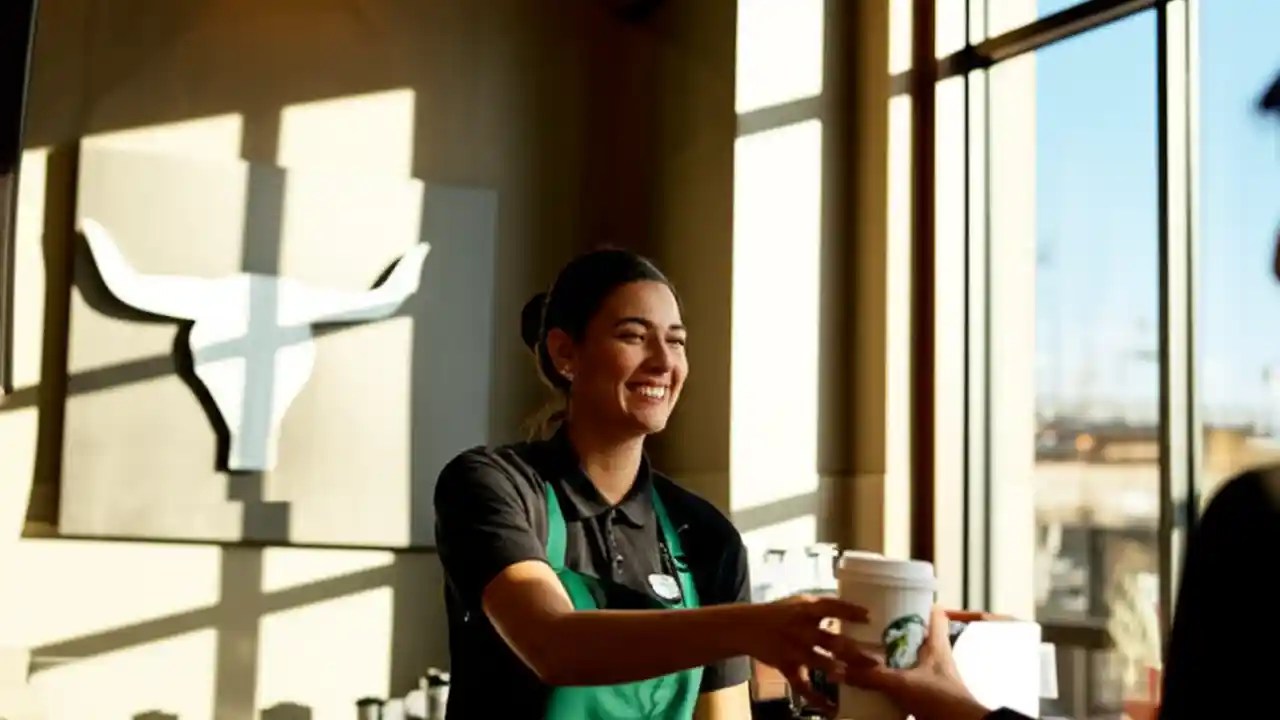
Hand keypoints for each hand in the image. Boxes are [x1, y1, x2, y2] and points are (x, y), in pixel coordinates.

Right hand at [739, 594, 873, 711]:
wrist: (744, 626)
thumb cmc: (778, 613)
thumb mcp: (798, 602)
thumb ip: (822, 607)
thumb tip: (851, 608)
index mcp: (806, 609)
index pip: (832, 607)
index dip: (851, 612)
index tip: (869, 618)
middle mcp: (801, 628)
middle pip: (832, 640)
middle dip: (854, 652)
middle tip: (875, 661)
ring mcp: (793, 648)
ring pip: (818, 661)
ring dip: (837, 670)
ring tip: (855, 678)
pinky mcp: (785, 665)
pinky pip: (801, 684)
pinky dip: (816, 698)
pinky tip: (831, 706)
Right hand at [844, 606, 991, 719]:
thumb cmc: (941, 700)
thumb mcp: (903, 684)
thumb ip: (871, 675)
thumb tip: (838, 667)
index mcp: (937, 645)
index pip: (935, 613)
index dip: (919, 603)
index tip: (895, 597)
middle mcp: (936, 658)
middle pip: (917, 635)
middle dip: (894, 630)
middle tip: (869, 625)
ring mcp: (932, 677)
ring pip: (910, 658)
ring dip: (890, 656)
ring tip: (865, 650)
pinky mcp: (926, 696)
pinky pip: (905, 682)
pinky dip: (890, 681)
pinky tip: (874, 681)